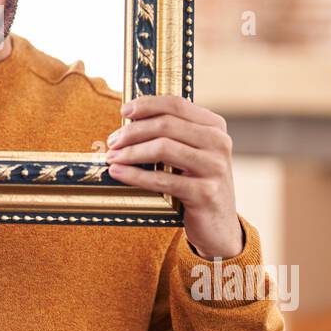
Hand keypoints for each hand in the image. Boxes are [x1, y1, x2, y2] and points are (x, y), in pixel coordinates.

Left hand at [104, 95, 242, 258]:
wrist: (219, 227)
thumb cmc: (197, 185)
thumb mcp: (192, 154)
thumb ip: (172, 135)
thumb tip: (129, 120)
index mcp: (215, 127)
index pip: (176, 104)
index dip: (146, 105)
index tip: (124, 111)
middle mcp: (218, 143)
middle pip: (166, 124)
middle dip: (132, 131)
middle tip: (112, 141)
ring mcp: (214, 167)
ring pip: (163, 148)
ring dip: (130, 152)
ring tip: (111, 157)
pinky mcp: (205, 193)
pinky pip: (162, 179)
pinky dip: (135, 175)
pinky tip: (118, 173)